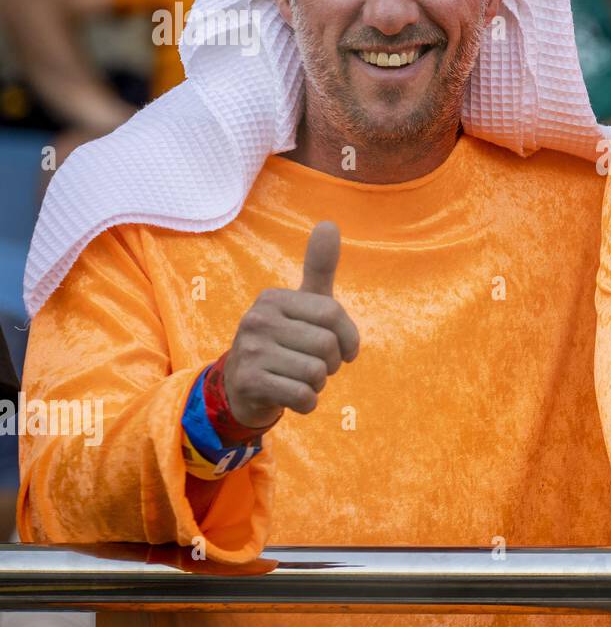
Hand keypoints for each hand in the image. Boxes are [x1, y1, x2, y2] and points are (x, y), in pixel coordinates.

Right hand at [224, 222, 360, 428]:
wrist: (243, 389)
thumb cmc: (285, 342)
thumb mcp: (304, 305)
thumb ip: (319, 268)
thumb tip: (329, 223)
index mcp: (274, 298)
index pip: (334, 314)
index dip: (349, 339)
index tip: (343, 349)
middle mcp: (257, 319)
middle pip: (327, 346)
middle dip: (331, 364)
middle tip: (314, 366)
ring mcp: (249, 350)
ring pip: (317, 373)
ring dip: (319, 384)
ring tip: (300, 379)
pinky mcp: (249, 382)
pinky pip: (303, 396)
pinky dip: (308, 403)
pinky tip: (293, 397)